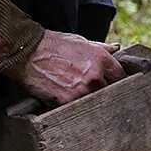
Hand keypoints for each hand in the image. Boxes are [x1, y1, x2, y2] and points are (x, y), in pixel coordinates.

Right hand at [3, 30, 126, 105]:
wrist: (29, 53)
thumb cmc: (53, 45)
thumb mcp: (80, 41)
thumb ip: (101, 48)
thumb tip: (116, 49)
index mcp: (101, 59)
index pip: (120, 76)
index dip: (117, 81)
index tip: (112, 84)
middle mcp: (96, 75)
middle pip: (109, 91)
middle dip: (101, 90)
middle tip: (88, 88)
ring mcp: (83, 90)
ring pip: (94, 101)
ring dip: (88, 100)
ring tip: (74, 92)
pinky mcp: (69, 101)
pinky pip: (78, 108)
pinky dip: (73, 106)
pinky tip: (64, 97)